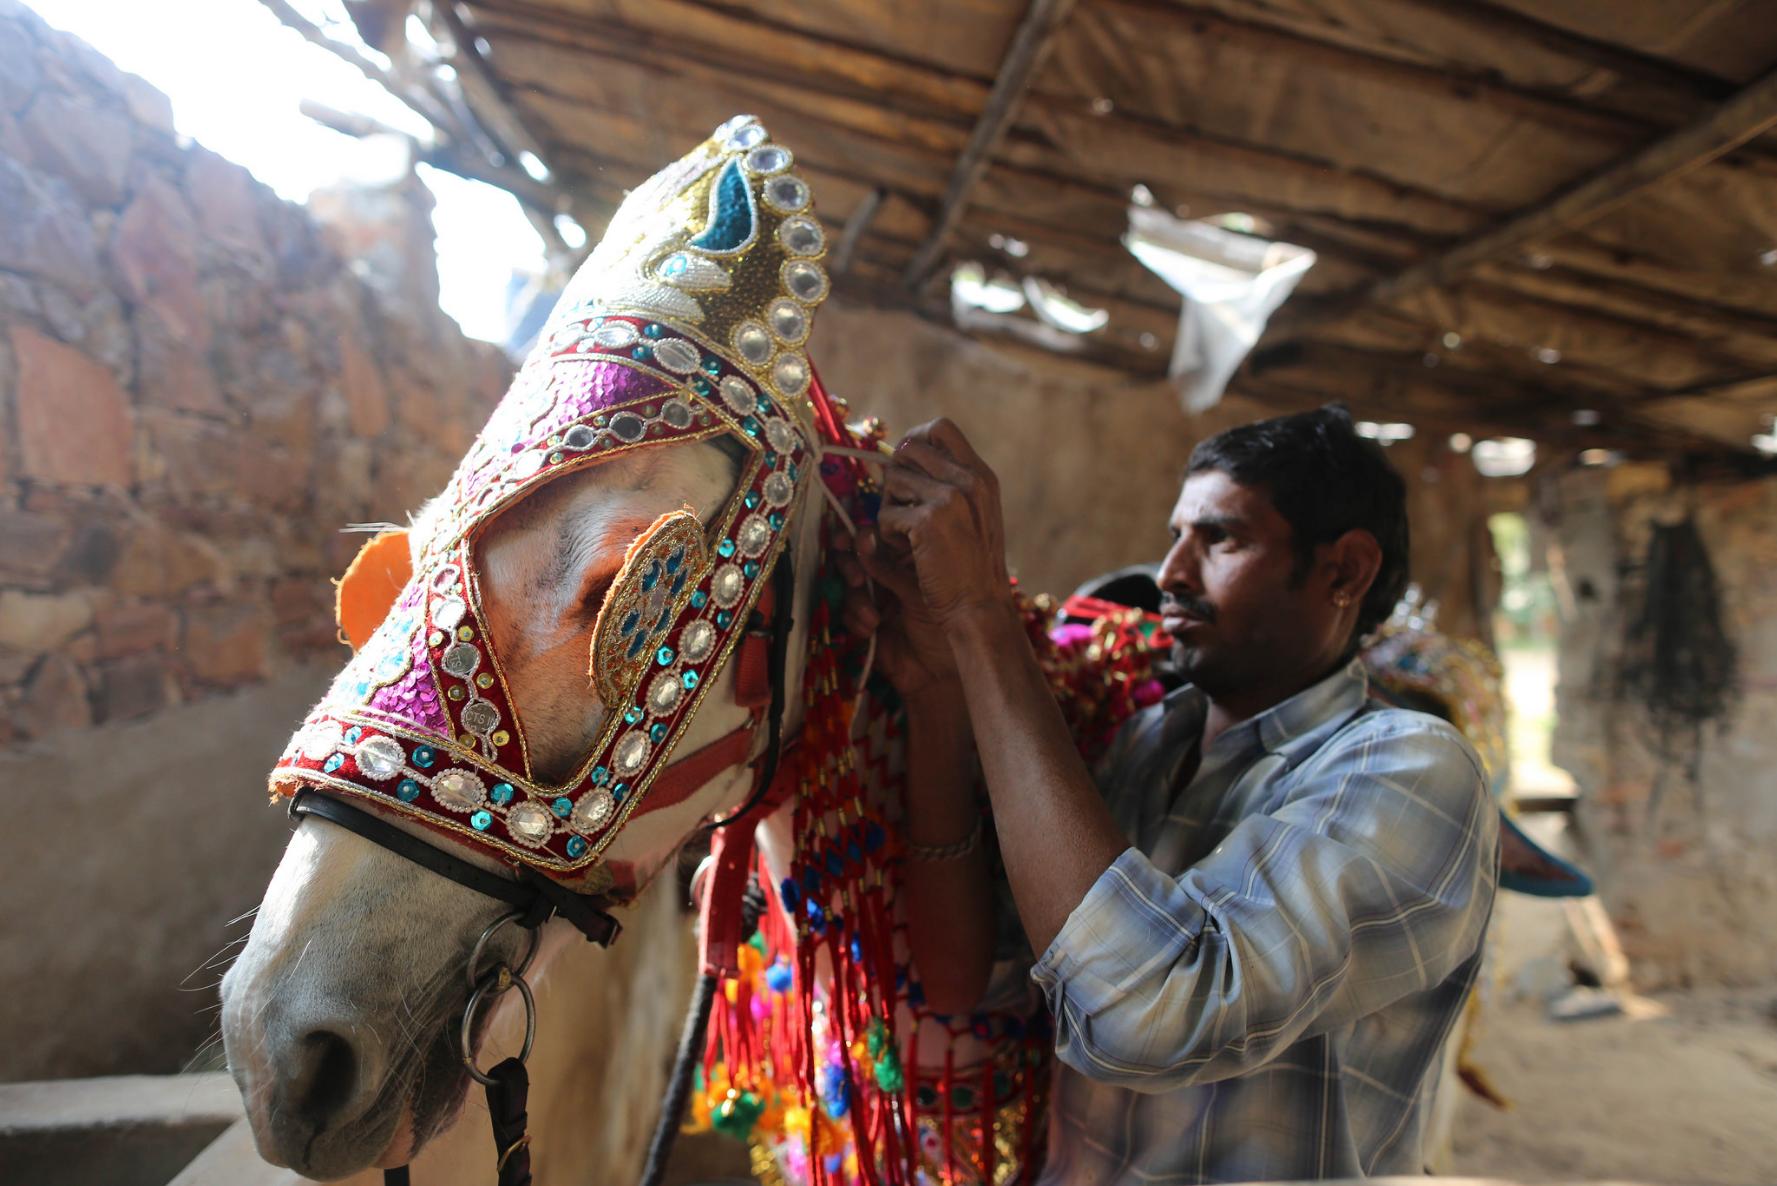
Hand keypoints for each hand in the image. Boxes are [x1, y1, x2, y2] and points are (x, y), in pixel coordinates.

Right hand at [837, 526, 958, 697]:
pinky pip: (847, 614)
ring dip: (856, 600)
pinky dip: (855, 620)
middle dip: (850, 567)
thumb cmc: (945, 625)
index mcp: (908, 562)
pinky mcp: (866, 626)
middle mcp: (890, 577)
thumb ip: (890, 567)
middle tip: (857, 579)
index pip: (877, 541)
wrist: (945, 671)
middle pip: (855, 560)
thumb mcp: (920, 590)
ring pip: (848, 587)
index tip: (847, 541)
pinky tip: (872, 630)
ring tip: (873, 617)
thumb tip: (863, 539)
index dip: (859, 538)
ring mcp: (876, 601)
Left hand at [877, 419, 1011, 629]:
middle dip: (896, 478)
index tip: (906, 467)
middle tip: (904, 511)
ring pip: (892, 481)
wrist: (979, 609)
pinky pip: (886, 515)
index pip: (940, 428)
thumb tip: (900, 457)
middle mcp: (969, 479)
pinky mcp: (929, 521)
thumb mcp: (973, 517)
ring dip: (891, 510)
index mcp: (980, 476)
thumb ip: (948, 485)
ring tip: (910, 538)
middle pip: (908, 449)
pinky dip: (889, 538)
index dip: (914, 441)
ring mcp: (950, 497)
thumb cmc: (970, 570)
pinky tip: (910, 555)